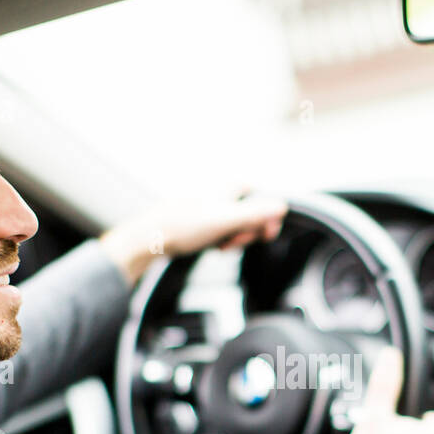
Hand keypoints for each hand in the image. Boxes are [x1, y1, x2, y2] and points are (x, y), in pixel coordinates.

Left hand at [98, 191, 287, 284]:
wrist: (150, 238)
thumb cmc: (183, 225)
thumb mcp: (225, 220)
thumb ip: (255, 214)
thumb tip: (283, 206)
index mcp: (228, 186)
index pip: (262, 198)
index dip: (266, 217)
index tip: (265, 233)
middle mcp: (221, 192)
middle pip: (251, 213)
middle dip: (247, 231)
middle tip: (234, 242)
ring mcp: (211, 206)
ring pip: (236, 224)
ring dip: (234, 238)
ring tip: (220, 246)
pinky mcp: (202, 220)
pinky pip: (222, 231)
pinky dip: (221, 240)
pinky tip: (212, 247)